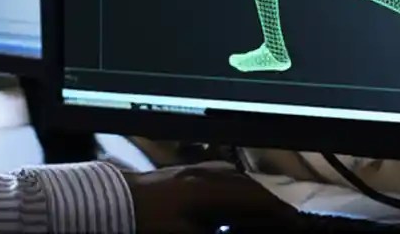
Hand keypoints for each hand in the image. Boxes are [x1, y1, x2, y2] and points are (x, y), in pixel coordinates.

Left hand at [123, 162, 299, 232]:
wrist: (106, 204)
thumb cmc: (147, 225)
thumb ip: (219, 232)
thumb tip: (245, 227)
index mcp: (208, 191)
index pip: (254, 198)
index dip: (278, 211)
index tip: (294, 222)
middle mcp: (200, 176)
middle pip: (242, 184)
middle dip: (265, 200)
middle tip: (281, 216)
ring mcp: (185, 172)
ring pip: (226, 176)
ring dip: (246, 191)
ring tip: (257, 207)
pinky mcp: (171, 174)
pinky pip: (210, 175)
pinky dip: (226, 186)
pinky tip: (222, 197)